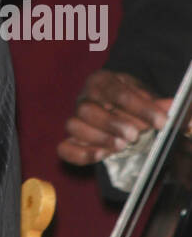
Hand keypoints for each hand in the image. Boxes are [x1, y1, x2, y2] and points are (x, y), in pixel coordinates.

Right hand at [57, 70, 171, 165]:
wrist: (116, 107)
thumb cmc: (129, 101)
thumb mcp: (144, 96)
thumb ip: (156, 104)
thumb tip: (171, 105)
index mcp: (102, 81)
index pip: (118, 92)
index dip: (140, 107)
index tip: (160, 120)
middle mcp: (84, 97)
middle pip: (89, 109)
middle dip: (112, 123)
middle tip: (133, 135)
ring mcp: (75, 119)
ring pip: (74, 126)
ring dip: (98, 137)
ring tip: (120, 146)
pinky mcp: (71, 140)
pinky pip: (65, 148)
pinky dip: (80, 154)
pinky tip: (100, 155)